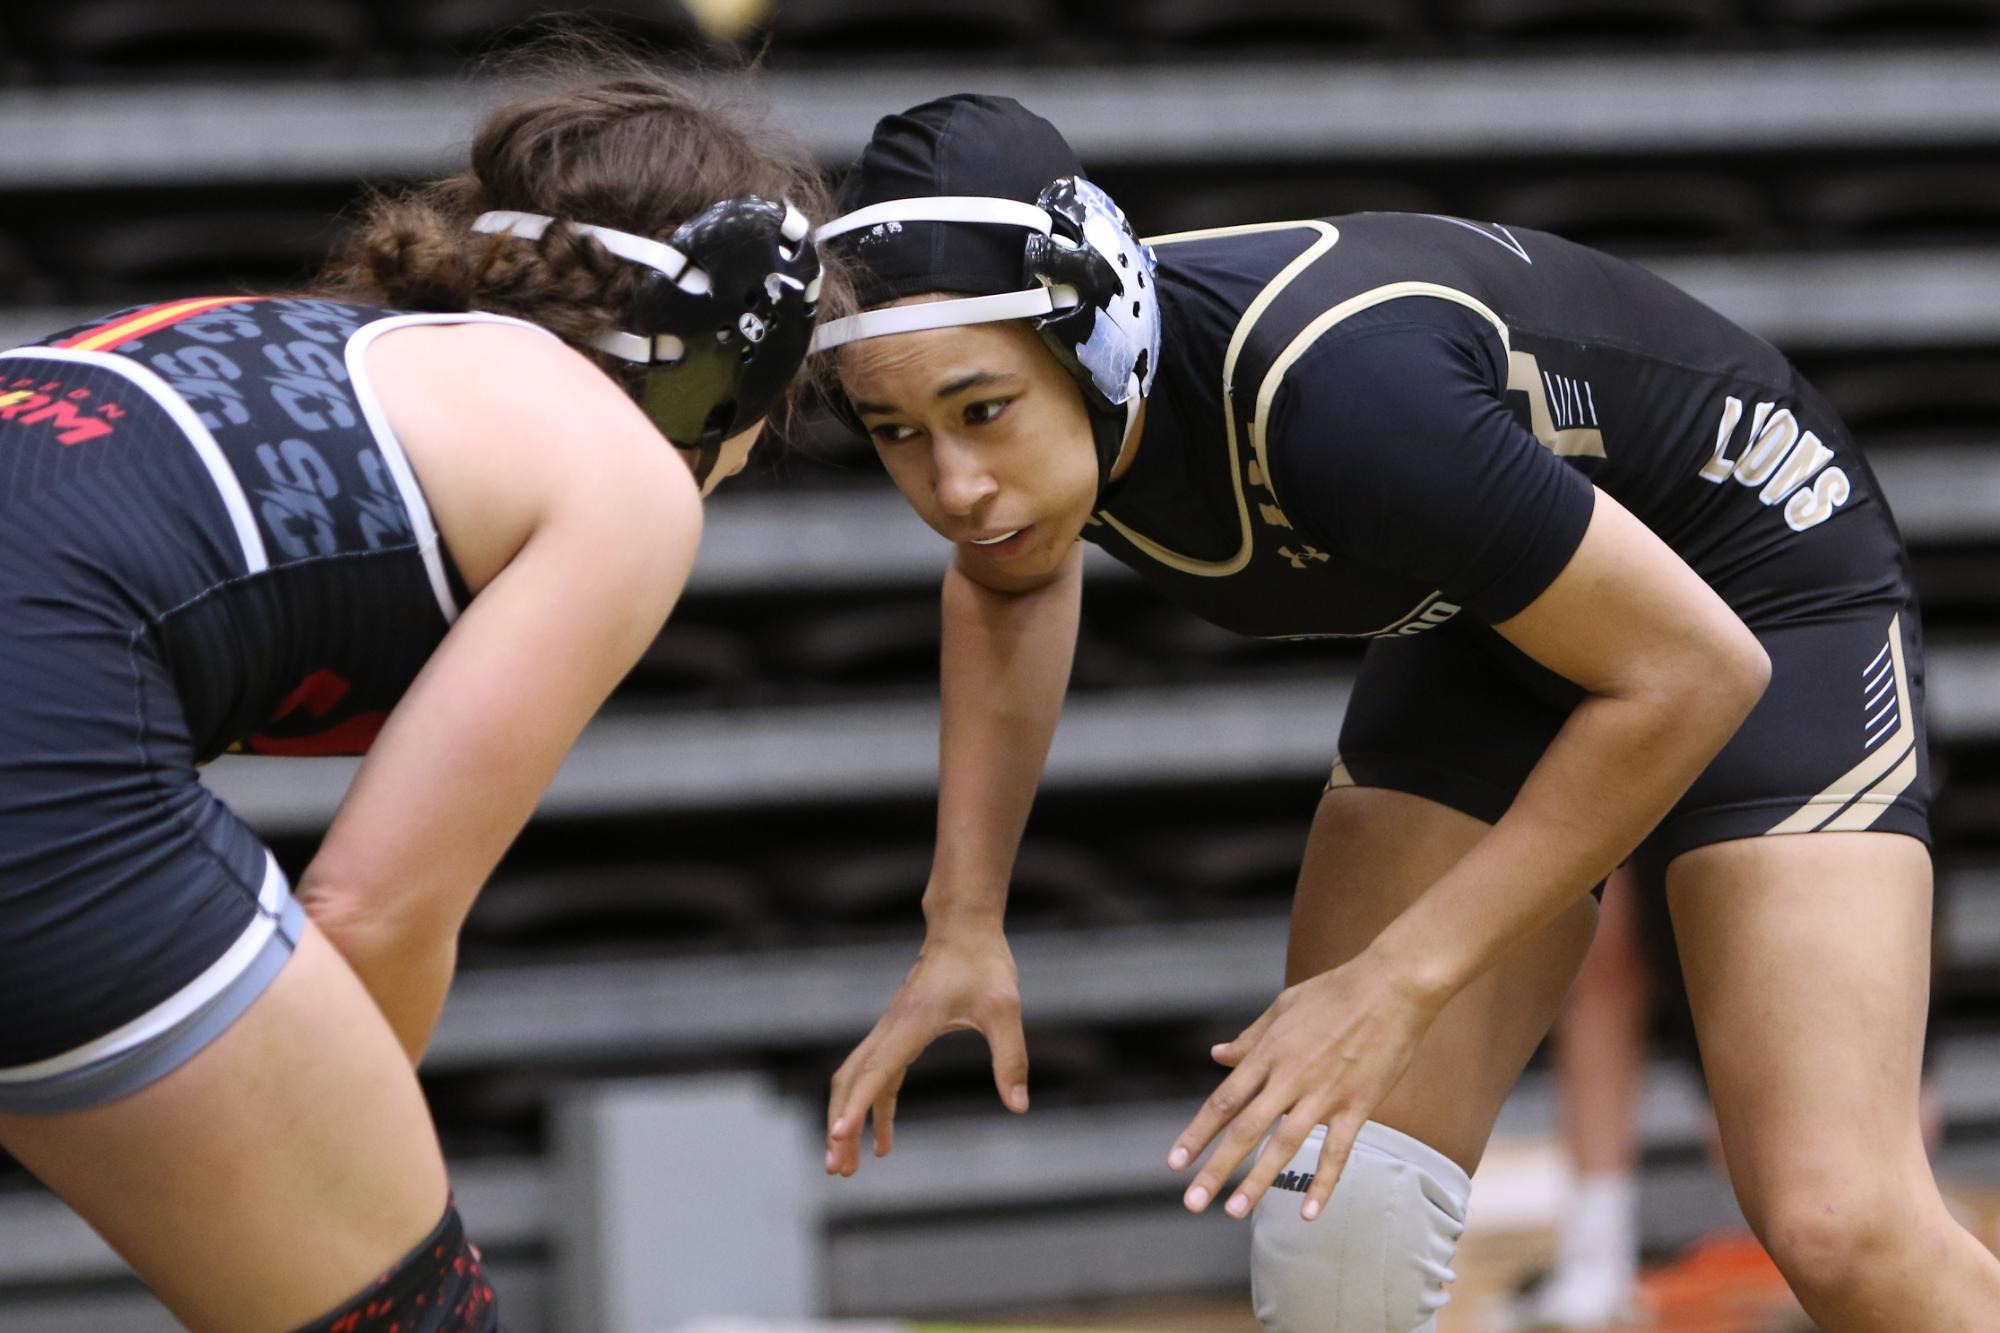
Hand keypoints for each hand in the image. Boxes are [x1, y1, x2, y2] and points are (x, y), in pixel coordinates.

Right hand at [826, 930, 1029, 1175]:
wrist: (963, 929)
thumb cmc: (984, 965)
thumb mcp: (1005, 1010)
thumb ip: (1011, 1059)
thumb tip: (1019, 1107)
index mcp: (911, 1024)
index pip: (876, 1072)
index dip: (856, 1107)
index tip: (838, 1137)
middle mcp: (890, 1029)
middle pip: (850, 1082)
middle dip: (840, 1126)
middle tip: (838, 1171)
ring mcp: (890, 1031)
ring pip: (855, 1081)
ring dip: (848, 1121)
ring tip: (849, 1168)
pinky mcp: (898, 1034)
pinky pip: (876, 1077)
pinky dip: (872, 1109)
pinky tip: (882, 1141)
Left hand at [1167, 951, 1443, 1221]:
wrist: (1392, 987)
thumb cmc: (1335, 991)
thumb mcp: (1283, 1007)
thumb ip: (1250, 1038)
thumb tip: (1217, 1055)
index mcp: (1268, 1053)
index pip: (1224, 1102)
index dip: (1197, 1134)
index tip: (1176, 1162)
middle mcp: (1290, 1077)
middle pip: (1245, 1130)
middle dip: (1216, 1169)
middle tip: (1192, 1202)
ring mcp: (1324, 1094)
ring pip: (1285, 1146)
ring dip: (1258, 1181)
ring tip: (1235, 1212)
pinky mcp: (1358, 1105)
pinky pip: (1338, 1152)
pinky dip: (1324, 1183)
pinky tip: (1310, 1213)